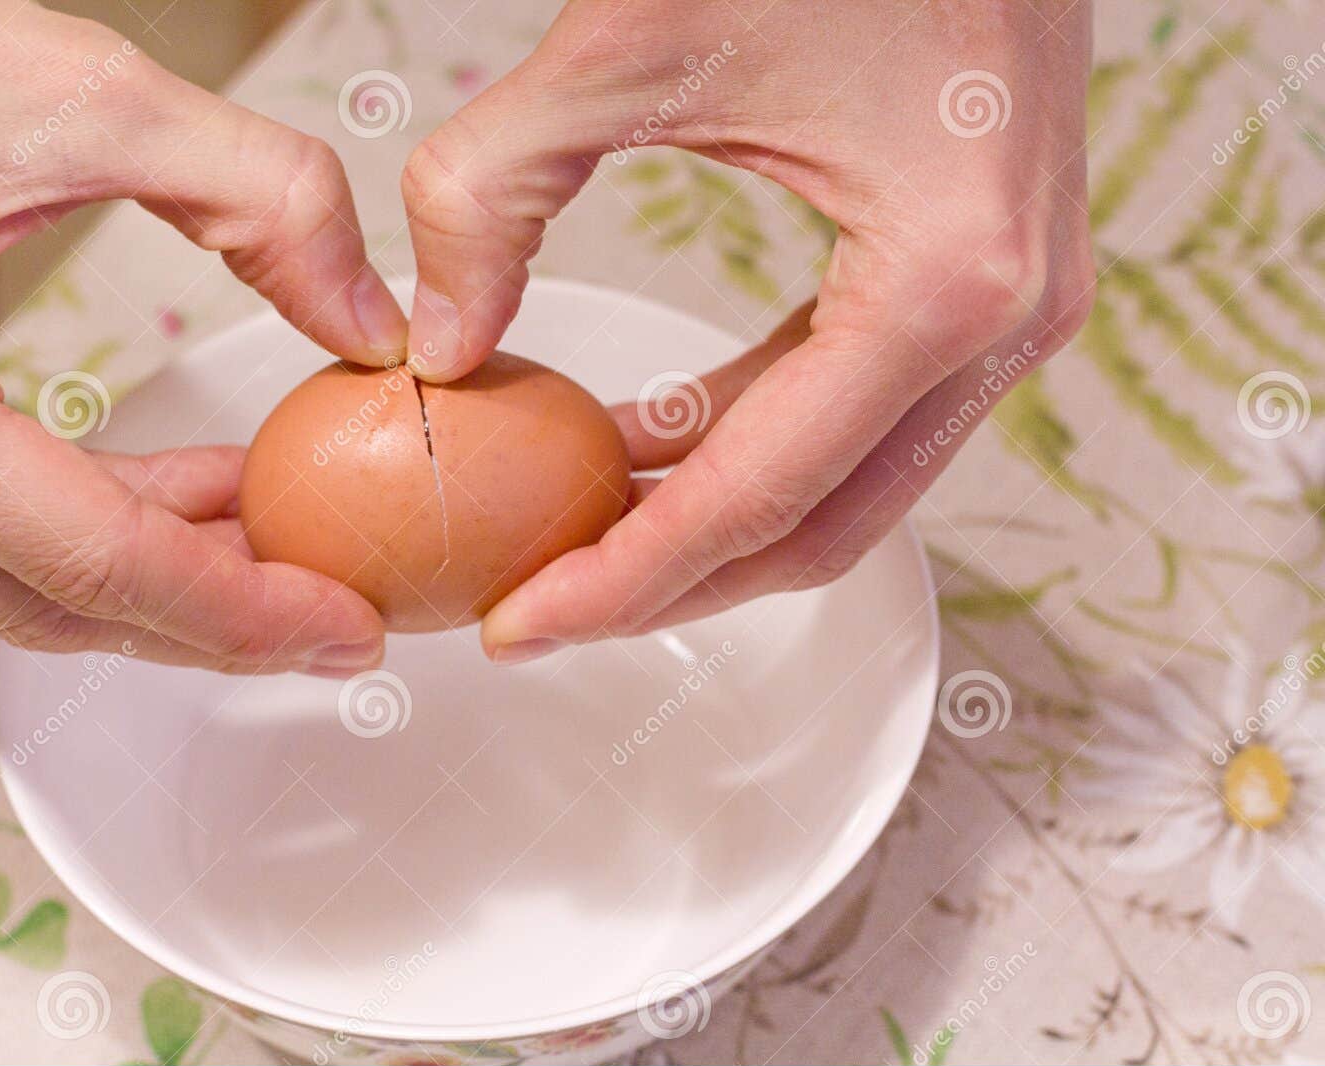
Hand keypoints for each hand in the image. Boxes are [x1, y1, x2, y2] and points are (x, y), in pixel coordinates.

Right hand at [0, 0, 405, 674]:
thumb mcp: (83, 94)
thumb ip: (263, 201)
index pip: (98, 562)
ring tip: (272, 522)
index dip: (244, 611)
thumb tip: (367, 319)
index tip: (343, 627)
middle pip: (52, 604)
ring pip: (3, 580)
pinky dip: (77, 529)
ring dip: (151, 570)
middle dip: (212, 615)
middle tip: (330, 605)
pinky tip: (176, 488)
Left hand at [400, 0, 1095, 660]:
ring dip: (710, 524)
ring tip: (577, 535)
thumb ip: (497, 193)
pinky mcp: (982, 285)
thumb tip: (438, 341)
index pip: (758, 493)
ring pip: (846, 489)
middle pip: (819, 528)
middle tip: (542, 609)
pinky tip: (648, 444)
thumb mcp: (629, 44)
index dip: (626, 578)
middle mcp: (1006, 322)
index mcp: (943, 282)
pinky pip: (857, 413)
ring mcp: (1010, 311)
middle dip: (671, 584)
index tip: (522, 623)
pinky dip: (751, 445)